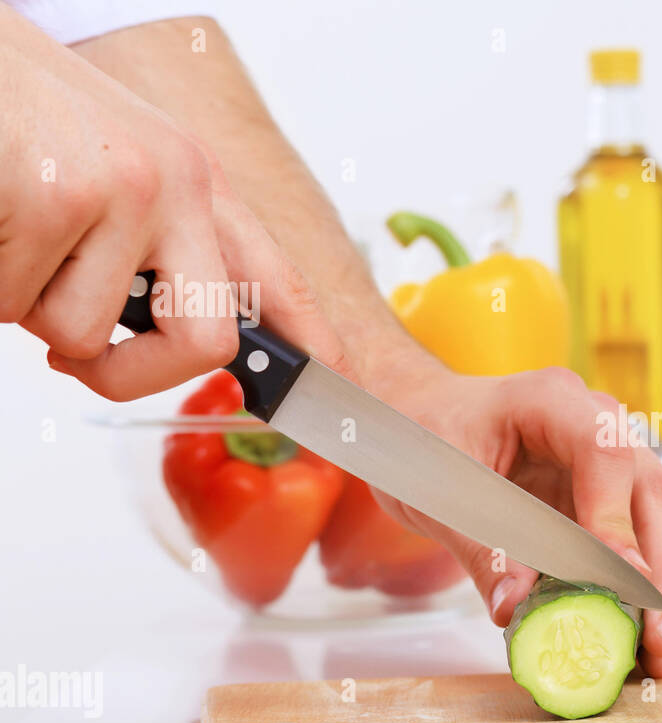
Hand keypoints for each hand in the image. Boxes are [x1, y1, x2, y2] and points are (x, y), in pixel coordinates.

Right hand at [0, 7, 340, 398]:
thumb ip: (157, 245)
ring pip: (80, 334)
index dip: (309, 344)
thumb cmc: (23, 111)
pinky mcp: (57, 199)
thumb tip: (162, 328)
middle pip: (205, 343)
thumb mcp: (118, 167)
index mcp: (197, 183)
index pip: (276, 281)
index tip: (340, 384)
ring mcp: (125, 192)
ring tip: (12, 230)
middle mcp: (177, 186)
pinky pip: (13, 304)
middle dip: (130, 375)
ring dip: (27, 304)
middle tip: (77, 361)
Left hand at [367, 353, 661, 677]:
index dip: (616, 518)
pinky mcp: (614, 498)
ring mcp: (615, 461)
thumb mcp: (441, 492)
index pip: (603, 452)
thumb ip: (480, 547)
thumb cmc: (428, 439)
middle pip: (656, 493)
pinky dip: (648, 591)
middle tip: (658, 640)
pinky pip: (646, 542)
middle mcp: (598, 423)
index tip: (622, 581)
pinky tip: (643, 638)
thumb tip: (514, 609)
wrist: (426, 418)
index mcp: (551, 401)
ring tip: (659, 653)